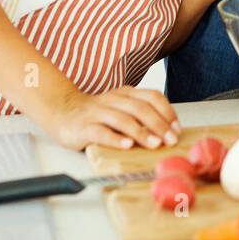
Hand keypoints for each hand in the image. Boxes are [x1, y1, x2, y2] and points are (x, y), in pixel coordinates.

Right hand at [47, 85, 180, 151]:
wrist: (62, 111)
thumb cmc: (96, 114)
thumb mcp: (120, 108)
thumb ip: (140, 115)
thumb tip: (167, 132)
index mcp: (126, 93)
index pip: (152, 96)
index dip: (167, 112)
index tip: (177, 129)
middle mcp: (113, 99)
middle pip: (140, 108)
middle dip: (159, 125)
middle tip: (171, 140)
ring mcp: (98, 112)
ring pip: (123, 119)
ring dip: (142, 132)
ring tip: (155, 144)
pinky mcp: (83, 126)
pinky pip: (101, 132)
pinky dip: (116, 139)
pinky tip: (127, 146)